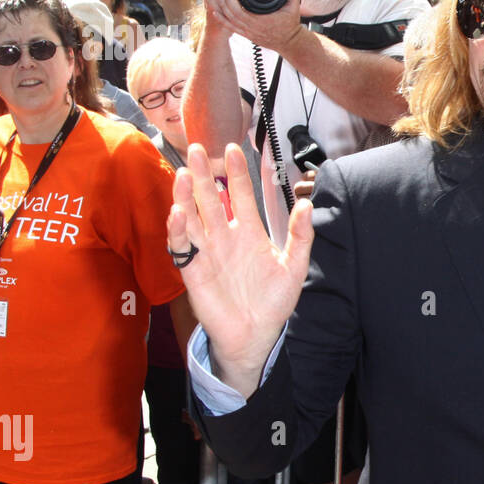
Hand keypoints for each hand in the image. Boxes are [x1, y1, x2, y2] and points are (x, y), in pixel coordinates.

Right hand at [168, 143, 313, 396]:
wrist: (257, 334)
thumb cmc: (274, 300)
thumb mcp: (295, 266)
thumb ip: (300, 236)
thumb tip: (306, 204)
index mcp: (250, 231)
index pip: (241, 194)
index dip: (238, 173)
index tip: (234, 149)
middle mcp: (225, 236)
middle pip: (210, 199)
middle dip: (203, 174)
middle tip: (198, 149)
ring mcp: (208, 251)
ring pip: (192, 218)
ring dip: (185, 197)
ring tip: (181, 175)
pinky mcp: (193, 270)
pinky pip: (182, 247)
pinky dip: (178, 231)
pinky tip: (178, 214)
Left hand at [204, 0, 306, 56]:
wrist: (289, 42)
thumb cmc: (290, 25)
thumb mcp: (294, 6)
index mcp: (261, 20)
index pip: (238, 9)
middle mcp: (252, 27)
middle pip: (231, 14)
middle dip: (225, 0)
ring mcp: (249, 32)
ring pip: (229, 21)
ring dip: (222, 8)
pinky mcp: (247, 35)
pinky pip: (231, 28)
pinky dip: (222, 20)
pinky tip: (217, 13)